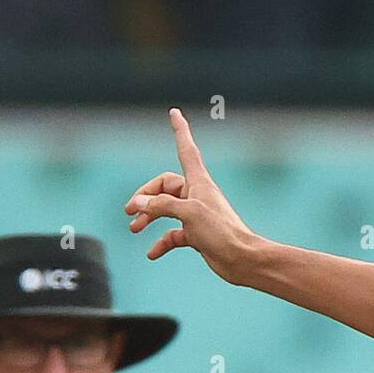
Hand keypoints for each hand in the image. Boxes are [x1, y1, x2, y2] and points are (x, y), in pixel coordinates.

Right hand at [124, 107, 260, 283]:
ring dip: (149, 218)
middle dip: (145, 197)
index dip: (180, 130)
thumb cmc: (221, 232)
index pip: (186, 148)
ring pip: (165, 210)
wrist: (243, 260)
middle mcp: (196, 195)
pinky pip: (173, 234)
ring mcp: (196, 215)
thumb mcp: (188, 214)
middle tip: (130, 212)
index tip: (174, 112)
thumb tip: (138, 205)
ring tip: (134, 228)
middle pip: (164, 187)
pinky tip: (152, 253)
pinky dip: (161, 241)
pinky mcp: (197, 235)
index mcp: (198, 182)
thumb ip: (161, 206)